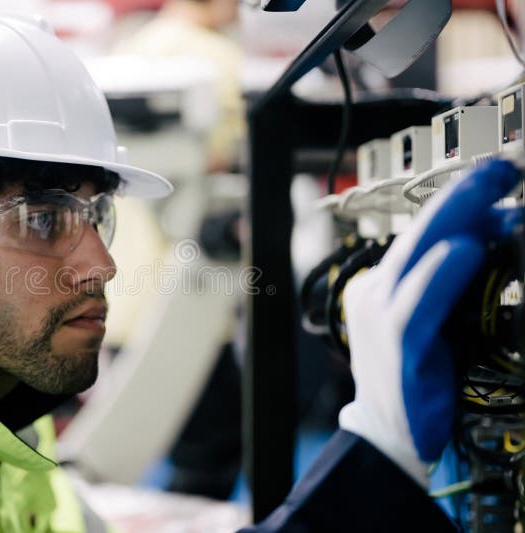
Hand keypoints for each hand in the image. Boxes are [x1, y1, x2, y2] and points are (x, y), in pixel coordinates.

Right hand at [338, 160, 521, 487]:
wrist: (391, 435)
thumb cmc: (418, 377)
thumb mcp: (438, 320)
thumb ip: (454, 281)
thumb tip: (492, 237)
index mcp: (382, 283)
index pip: (422, 232)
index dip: (460, 201)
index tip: (499, 179)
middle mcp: (375, 292)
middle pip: (418, 231)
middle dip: (461, 193)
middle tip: (501, 167)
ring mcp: (379, 317)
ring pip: (415, 255)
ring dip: (456, 215)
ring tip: (493, 185)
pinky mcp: (395, 347)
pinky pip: (418, 305)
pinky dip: (440, 274)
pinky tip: (465, 249)